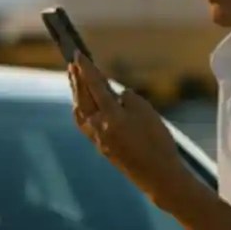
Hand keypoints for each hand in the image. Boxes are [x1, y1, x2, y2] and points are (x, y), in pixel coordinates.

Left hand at [68, 52, 187, 204]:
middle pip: (82, 98)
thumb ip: (127, 99)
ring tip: (74, 81)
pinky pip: (85, 124)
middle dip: (77, 80)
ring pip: (80, 112)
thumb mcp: (147, 112)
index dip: (86, 68)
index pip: (94, 86)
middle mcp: (99, 127)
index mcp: (111, 116)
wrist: (158, 176)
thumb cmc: (157, 142)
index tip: (77, 54)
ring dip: (76, 94)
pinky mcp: (102, 147)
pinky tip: (84, 106)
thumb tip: (114, 96)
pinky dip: (82, 110)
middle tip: (72, 63)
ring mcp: (98, 139)